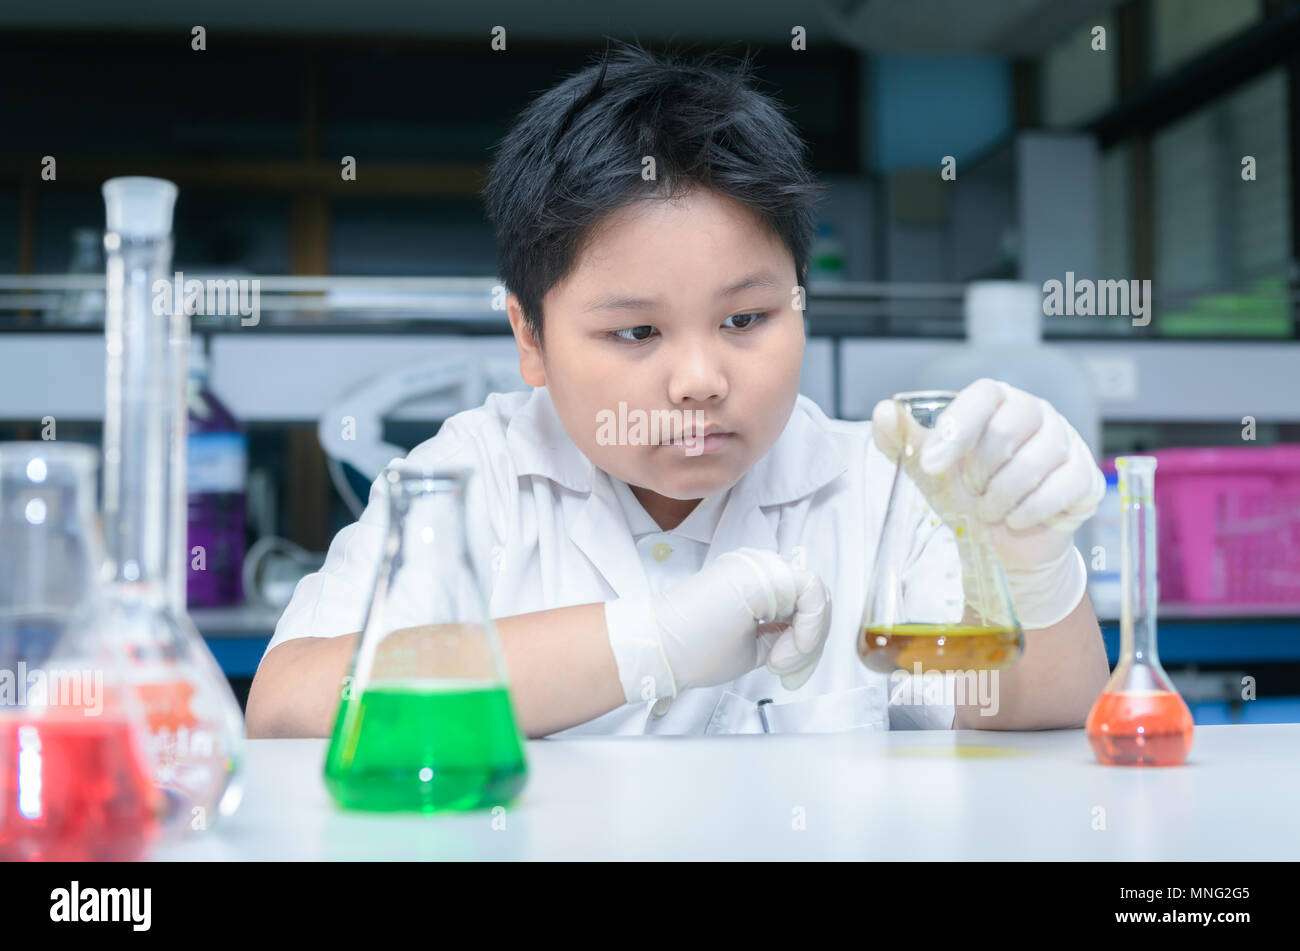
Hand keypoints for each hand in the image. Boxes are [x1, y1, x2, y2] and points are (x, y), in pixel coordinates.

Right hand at [604, 547, 831, 705]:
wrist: (660, 646)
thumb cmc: (693, 650)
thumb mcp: (753, 647)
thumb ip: (780, 635)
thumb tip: (806, 640)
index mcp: (756, 584)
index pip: (802, 607)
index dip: (806, 644)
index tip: (789, 674)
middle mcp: (761, 568)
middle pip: (813, 602)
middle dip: (811, 644)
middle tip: (787, 670)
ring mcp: (762, 566)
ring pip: (816, 598)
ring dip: (808, 638)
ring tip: (779, 662)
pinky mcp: (763, 571)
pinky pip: (811, 592)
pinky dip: (809, 627)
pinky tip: (786, 650)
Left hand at [872, 378, 1104, 627]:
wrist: (1003, 541)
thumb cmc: (967, 492)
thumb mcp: (928, 467)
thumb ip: (901, 439)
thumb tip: (885, 411)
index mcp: (998, 401)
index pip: (982, 395)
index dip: (956, 429)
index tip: (932, 463)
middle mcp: (1037, 413)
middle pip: (1008, 428)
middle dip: (979, 471)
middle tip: (970, 491)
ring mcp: (1067, 442)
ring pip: (1033, 463)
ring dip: (1000, 497)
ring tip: (989, 510)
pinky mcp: (1085, 477)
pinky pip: (1060, 490)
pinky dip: (1028, 512)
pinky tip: (1016, 519)